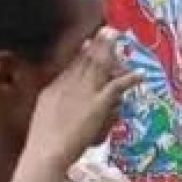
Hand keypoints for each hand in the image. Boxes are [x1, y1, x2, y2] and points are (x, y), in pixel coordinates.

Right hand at [28, 29, 141, 163]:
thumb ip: (53, 105)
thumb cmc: (42, 141)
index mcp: (53, 89)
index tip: (88, 42)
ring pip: (99, 66)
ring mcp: (83, 93)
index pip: (70, 67)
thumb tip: (58, 99)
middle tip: (108, 30)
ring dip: (110, 51)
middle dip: (98, 45)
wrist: (46, 151)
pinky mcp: (97, 104)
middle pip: (85, 61)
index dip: (81, 53)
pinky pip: (115, 87)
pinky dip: (128, 79)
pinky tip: (139, 74)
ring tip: (118, 37)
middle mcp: (68, 86)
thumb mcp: (43, 116)